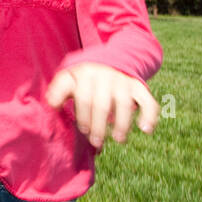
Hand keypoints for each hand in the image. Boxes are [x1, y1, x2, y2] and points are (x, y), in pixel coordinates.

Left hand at [45, 63, 159, 149]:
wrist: (109, 60)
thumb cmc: (83, 78)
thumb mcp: (68, 79)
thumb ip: (58, 91)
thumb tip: (51, 105)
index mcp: (85, 73)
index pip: (83, 98)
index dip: (83, 117)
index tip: (83, 130)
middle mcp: (105, 75)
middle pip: (102, 104)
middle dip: (98, 126)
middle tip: (96, 142)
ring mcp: (123, 80)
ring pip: (124, 104)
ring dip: (122, 124)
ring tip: (118, 140)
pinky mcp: (139, 86)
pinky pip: (148, 100)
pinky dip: (149, 115)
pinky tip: (146, 129)